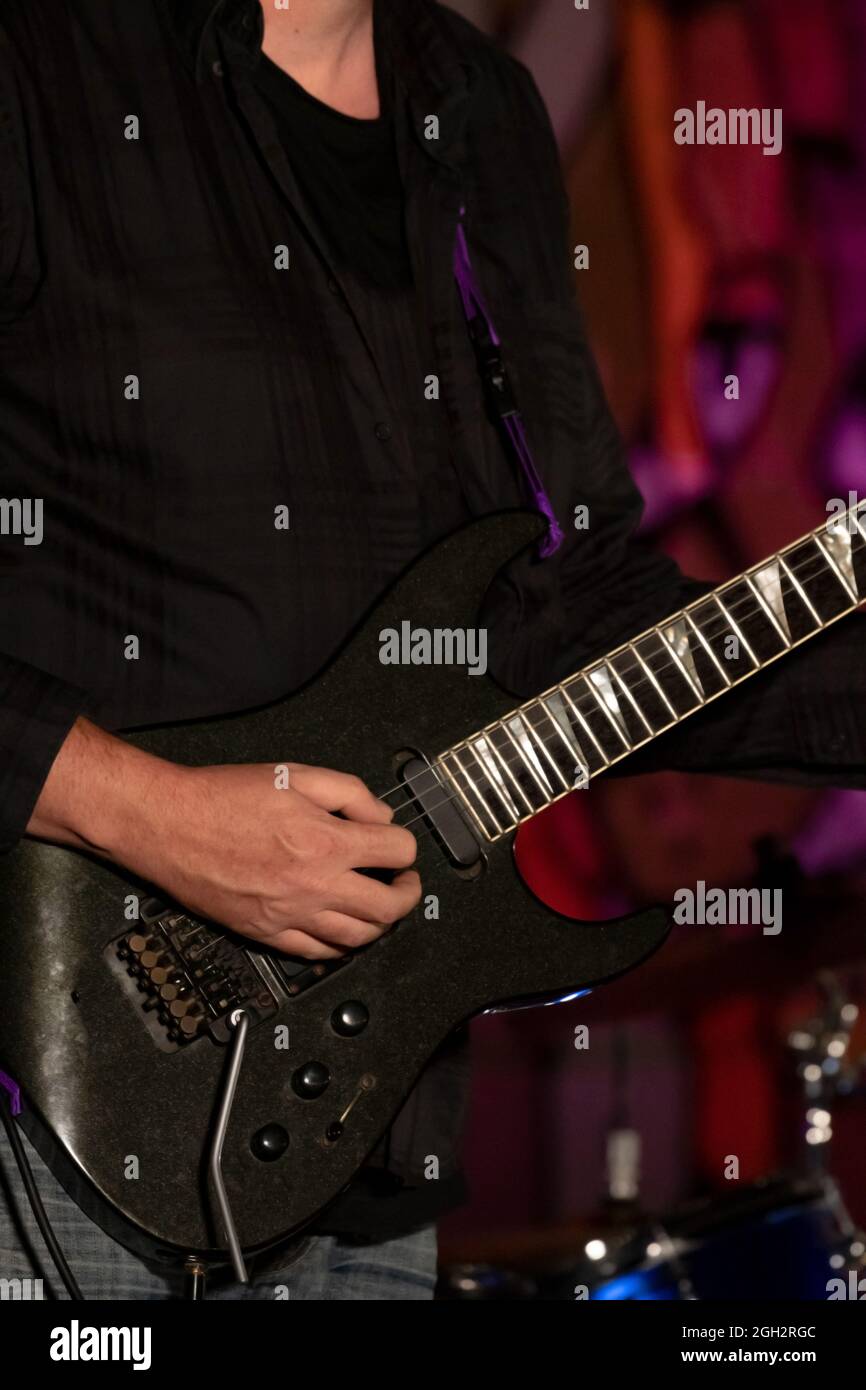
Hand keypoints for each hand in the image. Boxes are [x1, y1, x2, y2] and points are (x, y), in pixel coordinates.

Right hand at [28, 719, 419, 958]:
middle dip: (407, 894)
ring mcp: (290, 915)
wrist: (168, 824)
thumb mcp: (295, 774)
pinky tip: (342, 928)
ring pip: (358, 939)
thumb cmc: (224, 796)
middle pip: (388, 908)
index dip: (405, 845)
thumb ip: (348, 793)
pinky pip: (317, 954)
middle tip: (404, 883)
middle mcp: (314, 885)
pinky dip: (340, 946)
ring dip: (379, 924)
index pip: (397, 852)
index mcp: (326, 841)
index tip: (398, 845)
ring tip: (378, 906)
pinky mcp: (266, 932)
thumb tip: (380, 816)